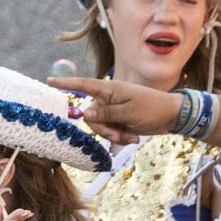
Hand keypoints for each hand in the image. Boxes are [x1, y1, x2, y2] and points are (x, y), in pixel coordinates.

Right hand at [47, 75, 181, 145]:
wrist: (171, 117)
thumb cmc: (152, 109)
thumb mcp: (128, 113)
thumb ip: (106, 114)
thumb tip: (84, 114)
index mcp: (109, 90)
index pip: (83, 85)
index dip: (66, 84)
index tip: (49, 81)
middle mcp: (108, 100)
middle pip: (91, 117)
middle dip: (103, 129)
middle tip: (118, 134)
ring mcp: (113, 111)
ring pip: (100, 128)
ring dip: (114, 136)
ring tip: (131, 137)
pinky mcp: (119, 122)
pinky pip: (111, 133)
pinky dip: (121, 138)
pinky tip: (133, 138)